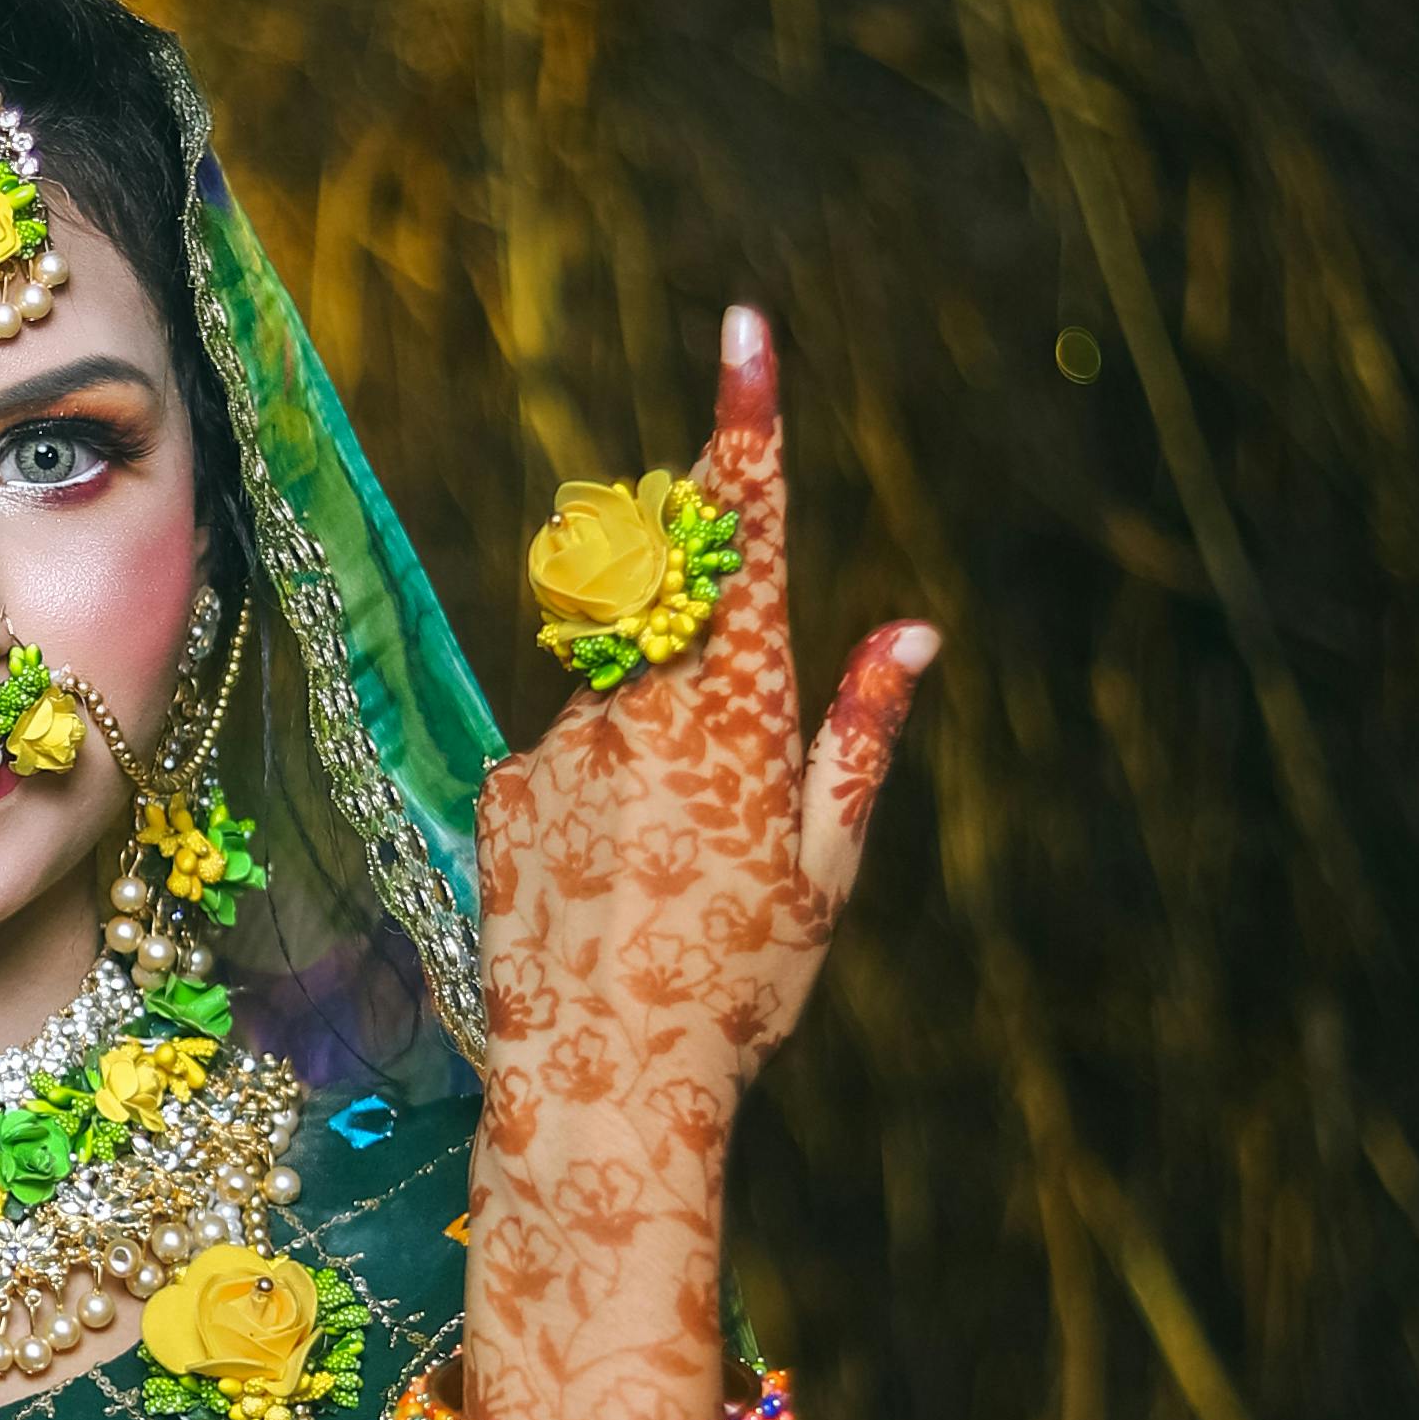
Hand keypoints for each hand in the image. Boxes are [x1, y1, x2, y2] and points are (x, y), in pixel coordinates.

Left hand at [471, 299, 931, 1419]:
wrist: (605, 1085)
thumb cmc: (741, 984)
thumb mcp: (826, 864)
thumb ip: (862, 733)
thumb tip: (913, 631)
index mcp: (734, 711)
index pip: (745, 538)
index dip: (747, 427)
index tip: (743, 334)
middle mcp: (637, 706)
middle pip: (679, 613)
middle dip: (711, 638)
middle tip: (716, 778)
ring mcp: (560, 745)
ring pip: (619, 703)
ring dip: (652, 758)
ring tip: (664, 885)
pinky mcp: (505, 790)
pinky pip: (566, 764)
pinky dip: (598, 805)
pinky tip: (609, 896)